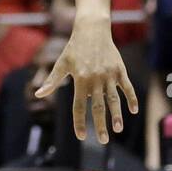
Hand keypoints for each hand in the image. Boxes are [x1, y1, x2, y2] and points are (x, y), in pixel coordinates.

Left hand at [34, 18, 137, 143]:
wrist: (92, 30)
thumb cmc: (74, 48)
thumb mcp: (61, 63)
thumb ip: (52, 81)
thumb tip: (38, 94)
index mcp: (80, 79)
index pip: (79, 106)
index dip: (79, 122)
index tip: (81, 136)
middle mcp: (95, 79)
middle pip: (98, 106)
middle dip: (100, 125)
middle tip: (102, 140)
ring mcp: (109, 75)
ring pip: (114, 99)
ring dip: (116, 115)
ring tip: (118, 129)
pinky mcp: (120, 70)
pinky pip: (127, 87)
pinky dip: (131, 98)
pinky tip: (133, 111)